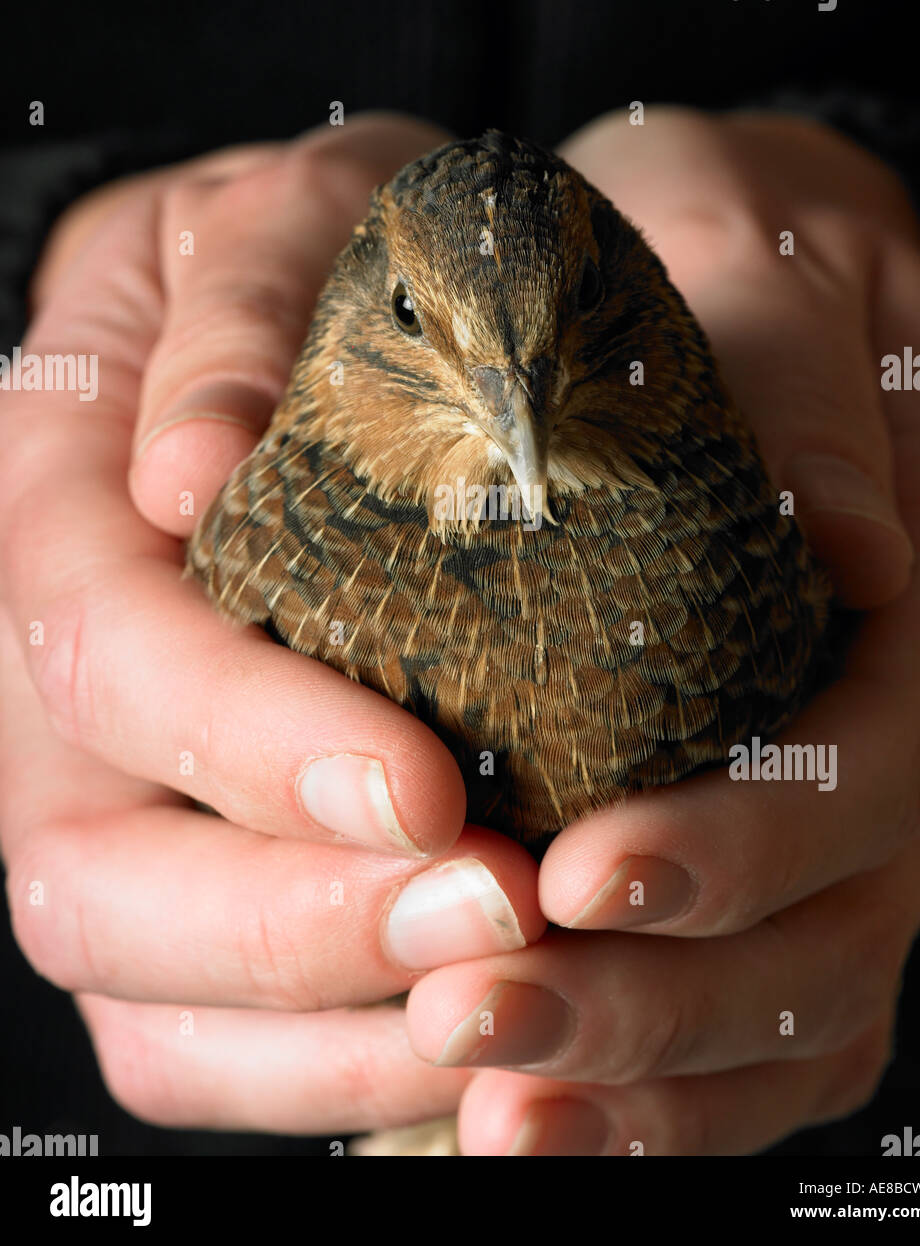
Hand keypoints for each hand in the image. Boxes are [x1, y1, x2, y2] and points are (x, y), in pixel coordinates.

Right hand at [0, 116, 544, 1135]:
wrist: (316, 309)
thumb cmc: (323, 260)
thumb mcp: (298, 220)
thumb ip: (247, 307)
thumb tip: (182, 471)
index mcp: (54, 496)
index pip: (105, 655)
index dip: (245, 739)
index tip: (427, 785)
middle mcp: (51, 680)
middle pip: (89, 874)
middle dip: (292, 920)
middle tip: (496, 910)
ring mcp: (101, 793)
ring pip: (138, 988)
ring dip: (323, 1025)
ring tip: (503, 996)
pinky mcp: (177, 865)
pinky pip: (201, 1026)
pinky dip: (326, 1063)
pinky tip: (462, 1033)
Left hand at [399, 109, 919, 1154]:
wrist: (720, 281)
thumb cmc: (726, 249)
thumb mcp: (762, 246)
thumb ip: (804, 368)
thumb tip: (854, 545)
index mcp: (919, 602)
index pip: (874, 765)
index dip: (745, 843)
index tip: (584, 874)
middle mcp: (894, 734)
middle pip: (830, 928)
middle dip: (657, 996)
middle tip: (483, 1014)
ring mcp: (838, 817)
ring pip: (788, 1008)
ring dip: (642, 1076)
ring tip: (486, 1099)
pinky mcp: (761, 861)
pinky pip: (741, 1022)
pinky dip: (647, 1092)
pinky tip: (516, 1113)